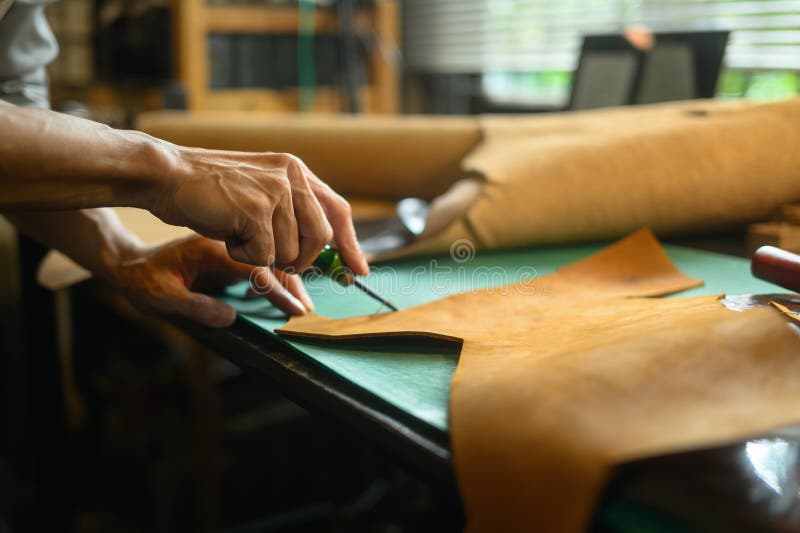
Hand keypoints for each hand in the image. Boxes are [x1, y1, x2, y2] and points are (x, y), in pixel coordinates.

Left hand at [112, 235, 313, 327]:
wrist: (128, 261)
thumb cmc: (141, 280)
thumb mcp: (161, 297)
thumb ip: (194, 306)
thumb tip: (229, 318)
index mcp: (210, 250)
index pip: (255, 266)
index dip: (277, 289)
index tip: (296, 309)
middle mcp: (224, 243)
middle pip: (270, 256)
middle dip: (293, 280)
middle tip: (307, 307)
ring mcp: (228, 245)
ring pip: (269, 254)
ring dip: (288, 275)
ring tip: (302, 301)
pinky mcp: (228, 251)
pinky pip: (260, 257)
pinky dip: (276, 272)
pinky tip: (280, 290)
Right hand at [152, 147, 368, 275]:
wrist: (167, 175)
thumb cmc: (209, 192)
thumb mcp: (258, 197)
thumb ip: (290, 219)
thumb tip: (316, 264)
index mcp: (295, 171)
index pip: (338, 210)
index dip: (350, 244)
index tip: (358, 270)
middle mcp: (291, 176)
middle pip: (320, 238)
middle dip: (300, 260)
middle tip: (272, 260)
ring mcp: (275, 191)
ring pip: (290, 252)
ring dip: (261, 256)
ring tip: (236, 232)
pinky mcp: (257, 209)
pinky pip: (263, 256)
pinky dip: (243, 256)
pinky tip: (226, 233)